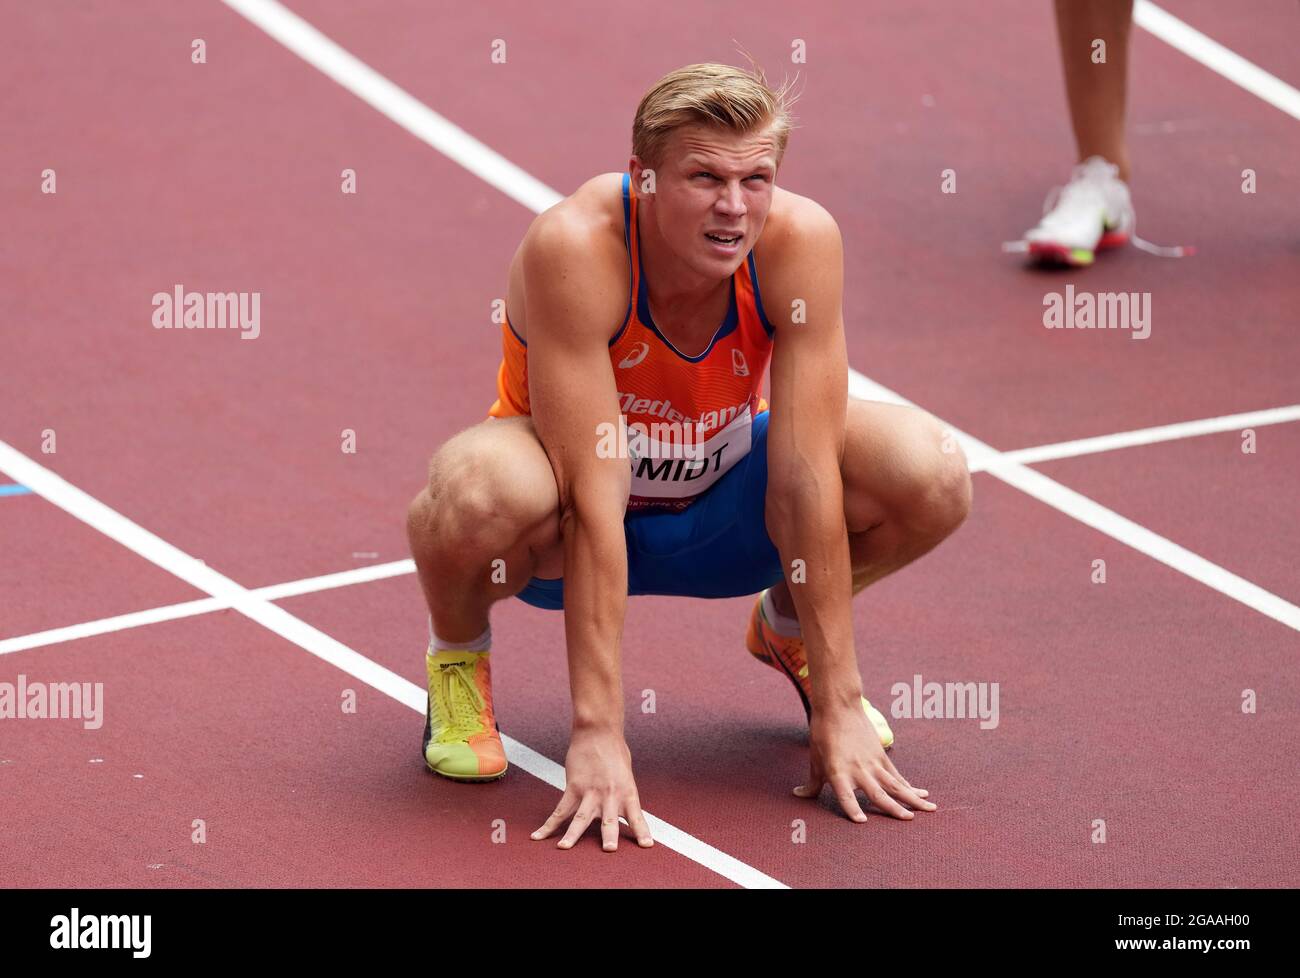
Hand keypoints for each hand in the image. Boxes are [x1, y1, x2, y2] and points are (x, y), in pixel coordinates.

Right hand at [531, 726, 653, 850]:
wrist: (598, 730)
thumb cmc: (615, 750)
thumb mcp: (625, 775)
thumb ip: (621, 794)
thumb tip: (617, 809)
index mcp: (627, 792)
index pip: (637, 817)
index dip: (642, 832)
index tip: (647, 846)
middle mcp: (610, 795)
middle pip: (609, 820)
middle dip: (609, 836)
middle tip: (609, 850)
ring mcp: (590, 792)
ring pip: (580, 818)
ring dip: (572, 834)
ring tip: (564, 848)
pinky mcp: (573, 787)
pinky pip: (560, 809)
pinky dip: (549, 824)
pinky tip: (539, 835)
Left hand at [795, 703, 935, 820]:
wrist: (839, 706)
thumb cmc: (823, 734)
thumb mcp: (815, 759)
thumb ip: (812, 783)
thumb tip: (799, 795)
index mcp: (838, 772)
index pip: (845, 796)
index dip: (852, 809)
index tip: (862, 822)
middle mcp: (858, 770)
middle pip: (878, 793)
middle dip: (894, 808)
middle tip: (909, 820)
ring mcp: (872, 763)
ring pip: (895, 784)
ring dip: (912, 798)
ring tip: (929, 809)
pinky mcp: (881, 756)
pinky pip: (897, 775)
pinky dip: (908, 786)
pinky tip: (921, 794)